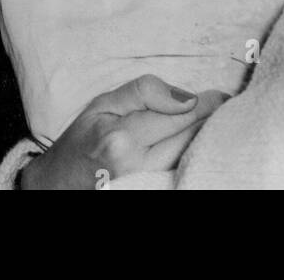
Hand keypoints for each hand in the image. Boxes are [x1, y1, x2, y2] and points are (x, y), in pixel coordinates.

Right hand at [19, 76, 228, 189]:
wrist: (59, 185)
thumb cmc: (82, 140)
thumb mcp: (104, 102)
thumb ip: (145, 91)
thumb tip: (188, 96)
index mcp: (122, 137)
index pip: (182, 114)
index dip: (209, 102)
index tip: (222, 96)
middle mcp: (136, 166)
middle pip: (192, 138)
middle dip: (211, 119)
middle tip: (224, 106)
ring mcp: (145, 186)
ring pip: (192, 156)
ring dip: (204, 138)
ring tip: (211, 124)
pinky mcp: (151, 193)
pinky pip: (182, 172)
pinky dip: (192, 157)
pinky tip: (194, 146)